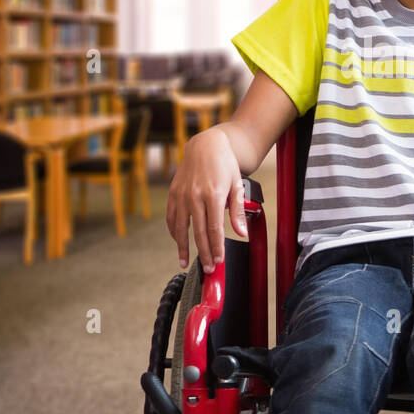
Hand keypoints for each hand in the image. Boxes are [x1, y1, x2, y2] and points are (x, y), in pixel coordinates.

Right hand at [165, 128, 246, 272]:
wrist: (206, 145)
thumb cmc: (225, 165)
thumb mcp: (237, 185)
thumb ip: (237, 211)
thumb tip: (241, 233)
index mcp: (213, 194)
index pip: (215, 229)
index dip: (216, 247)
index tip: (219, 260)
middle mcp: (195, 196)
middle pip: (198, 232)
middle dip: (203, 253)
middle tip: (208, 268)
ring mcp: (181, 195)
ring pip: (180, 228)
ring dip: (183, 247)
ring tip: (185, 262)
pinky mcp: (173, 193)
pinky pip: (171, 217)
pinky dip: (173, 231)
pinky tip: (178, 241)